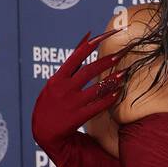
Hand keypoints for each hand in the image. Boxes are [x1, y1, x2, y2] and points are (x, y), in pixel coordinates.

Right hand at [31, 28, 126, 166]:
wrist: (43, 131)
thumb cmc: (51, 103)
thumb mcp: (55, 81)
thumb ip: (72, 63)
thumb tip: (87, 37)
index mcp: (57, 78)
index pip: (77, 55)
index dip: (94, 43)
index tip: (109, 34)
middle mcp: (64, 88)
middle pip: (89, 71)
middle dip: (106, 61)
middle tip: (121, 54)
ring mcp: (71, 103)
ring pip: (96, 88)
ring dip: (111, 80)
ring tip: (124, 73)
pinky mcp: (78, 117)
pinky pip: (97, 106)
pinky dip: (108, 99)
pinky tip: (118, 93)